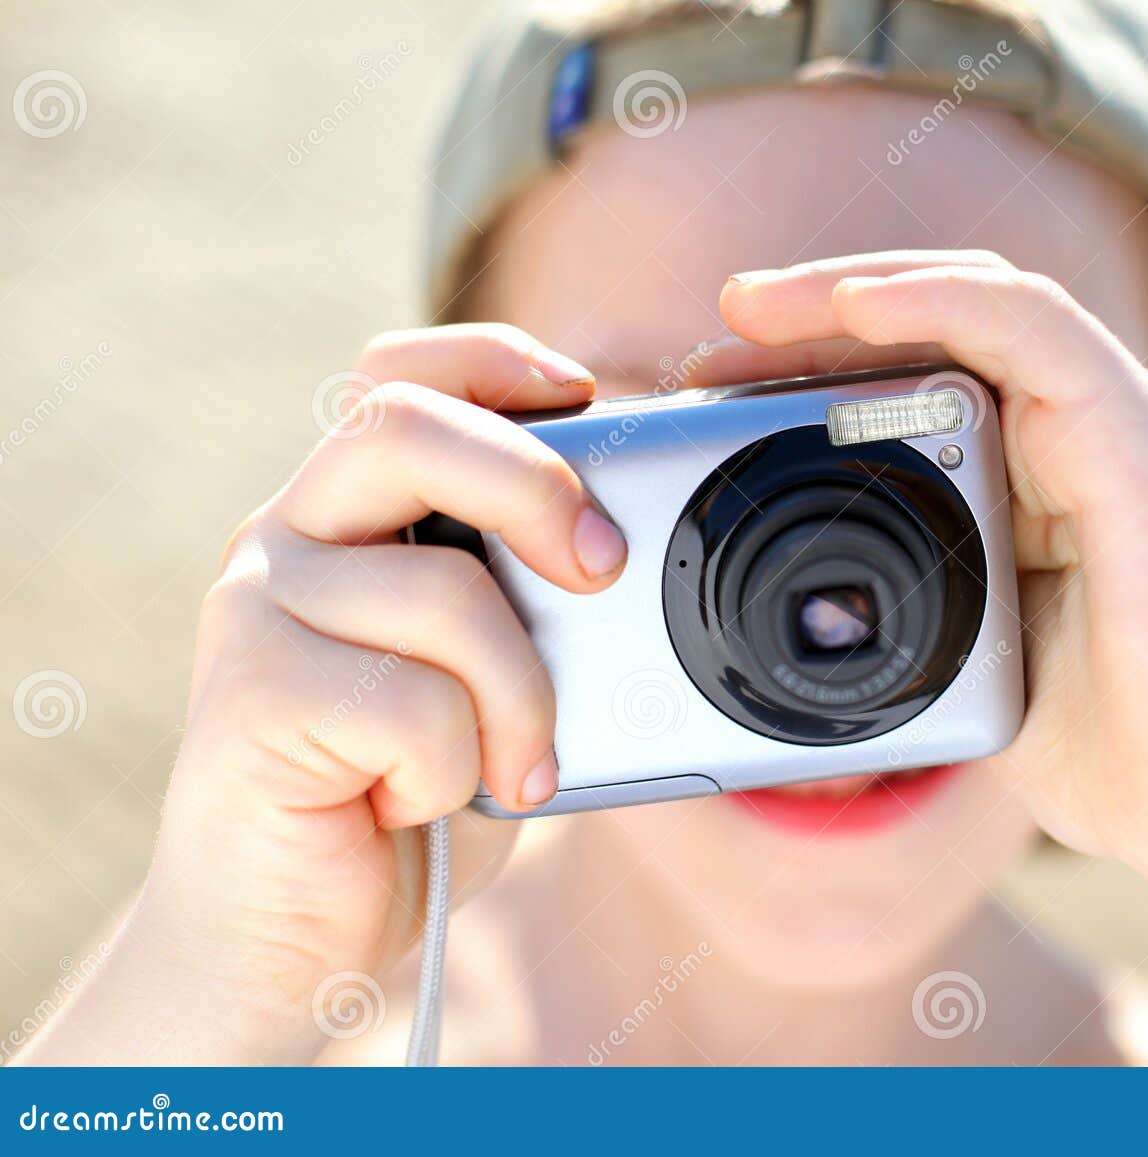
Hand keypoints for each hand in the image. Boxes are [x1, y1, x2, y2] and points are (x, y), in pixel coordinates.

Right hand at [20, 325, 626, 1063]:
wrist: (295, 939)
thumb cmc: (403, 795)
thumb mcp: (492, 678)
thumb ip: (531, 605)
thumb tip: (641, 555)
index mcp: (351, 516)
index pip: (399, 375)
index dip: (492, 359)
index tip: (586, 397)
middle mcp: (290, 538)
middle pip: (405, 426)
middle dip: (534, 486)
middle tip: (603, 571)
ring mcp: (256, 611)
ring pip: (444, 590)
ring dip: (520, 697)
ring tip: (514, 767)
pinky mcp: (247, 698)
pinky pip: (412, 705)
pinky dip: (455, 769)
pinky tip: (418, 804)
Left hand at [712, 252, 1147, 1064]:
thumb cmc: (1111, 747)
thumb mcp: (964, 668)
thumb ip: (909, 620)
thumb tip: (812, 630)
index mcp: (1026, 485)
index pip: (912, 385)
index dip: (806, 377)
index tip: (712, 402)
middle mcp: (1068, 440)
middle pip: (930, 331)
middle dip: (810, 325)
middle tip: (705, 353)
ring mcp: (1108, 430)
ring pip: (976, 304)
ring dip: (853, 290)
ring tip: (751, 304)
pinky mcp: (1138, 440)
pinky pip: (1035, 329)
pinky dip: (942, 299)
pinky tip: (855, 302)